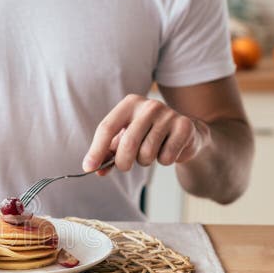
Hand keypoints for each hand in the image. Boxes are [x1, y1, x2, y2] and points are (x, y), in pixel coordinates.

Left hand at [82, 94, 210, 173]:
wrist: (183, 133)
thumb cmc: (147, 136)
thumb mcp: (123, 140)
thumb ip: (107, 154)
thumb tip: (94, 169)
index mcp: (129, 104)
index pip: (107, 127)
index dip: (96, 150)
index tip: (89, 168)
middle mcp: (149, 105)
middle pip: (127, 143)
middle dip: (123, 162)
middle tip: (125, 166)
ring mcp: (168, 114)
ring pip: (147, 153)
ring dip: (145, 161)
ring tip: (150, 152)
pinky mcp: (184, 127)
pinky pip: (166, 157)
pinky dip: (164, 161)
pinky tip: (168, 150)